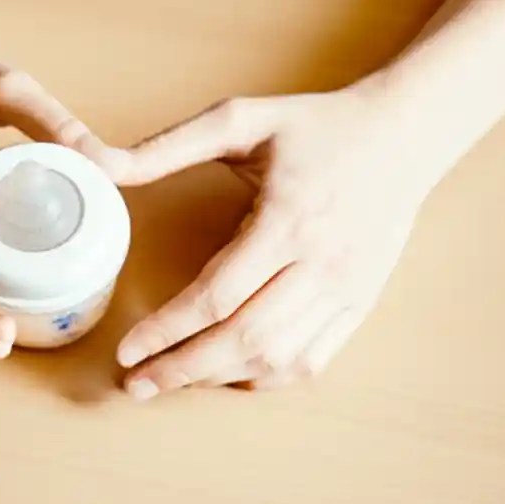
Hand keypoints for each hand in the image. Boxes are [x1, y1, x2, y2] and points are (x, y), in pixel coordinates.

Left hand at [104, 80, 445, 397]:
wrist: (405, 135)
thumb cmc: (316, 126)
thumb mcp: (240, 119)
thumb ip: (167, 146)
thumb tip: (100, 165)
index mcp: (288, 221)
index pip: (216, 297)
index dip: (166, 330)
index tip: (127, 350)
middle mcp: (321, 264)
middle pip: (243, 339)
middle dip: (183, 368)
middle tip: (137, 384)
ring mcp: (346, 291)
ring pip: (276, 358)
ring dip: (218, 378)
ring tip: (172, 380)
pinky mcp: (360, 305)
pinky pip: (311, 361)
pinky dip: (265, 377)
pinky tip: (227, 374)